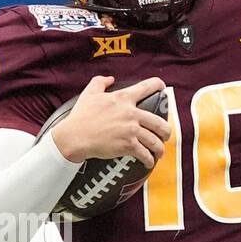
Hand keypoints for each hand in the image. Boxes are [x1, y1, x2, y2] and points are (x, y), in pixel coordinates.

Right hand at [51, 75, 170, 166]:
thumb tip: (110, 79)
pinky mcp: (128, 145)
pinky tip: (149, 162)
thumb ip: (100, 82)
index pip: (148, 87)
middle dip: (166, 130)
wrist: (74, 136)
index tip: (163, 89)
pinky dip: (149, 160)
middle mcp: (131, 113)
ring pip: (155, 140)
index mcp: (123, 98)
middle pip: (159, 122)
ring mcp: (131, 130)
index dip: (159, 86)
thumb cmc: (80, 116)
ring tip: (159, 152)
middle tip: (165, 135)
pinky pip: (145, 154)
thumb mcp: (89, 93)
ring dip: (160, 148)